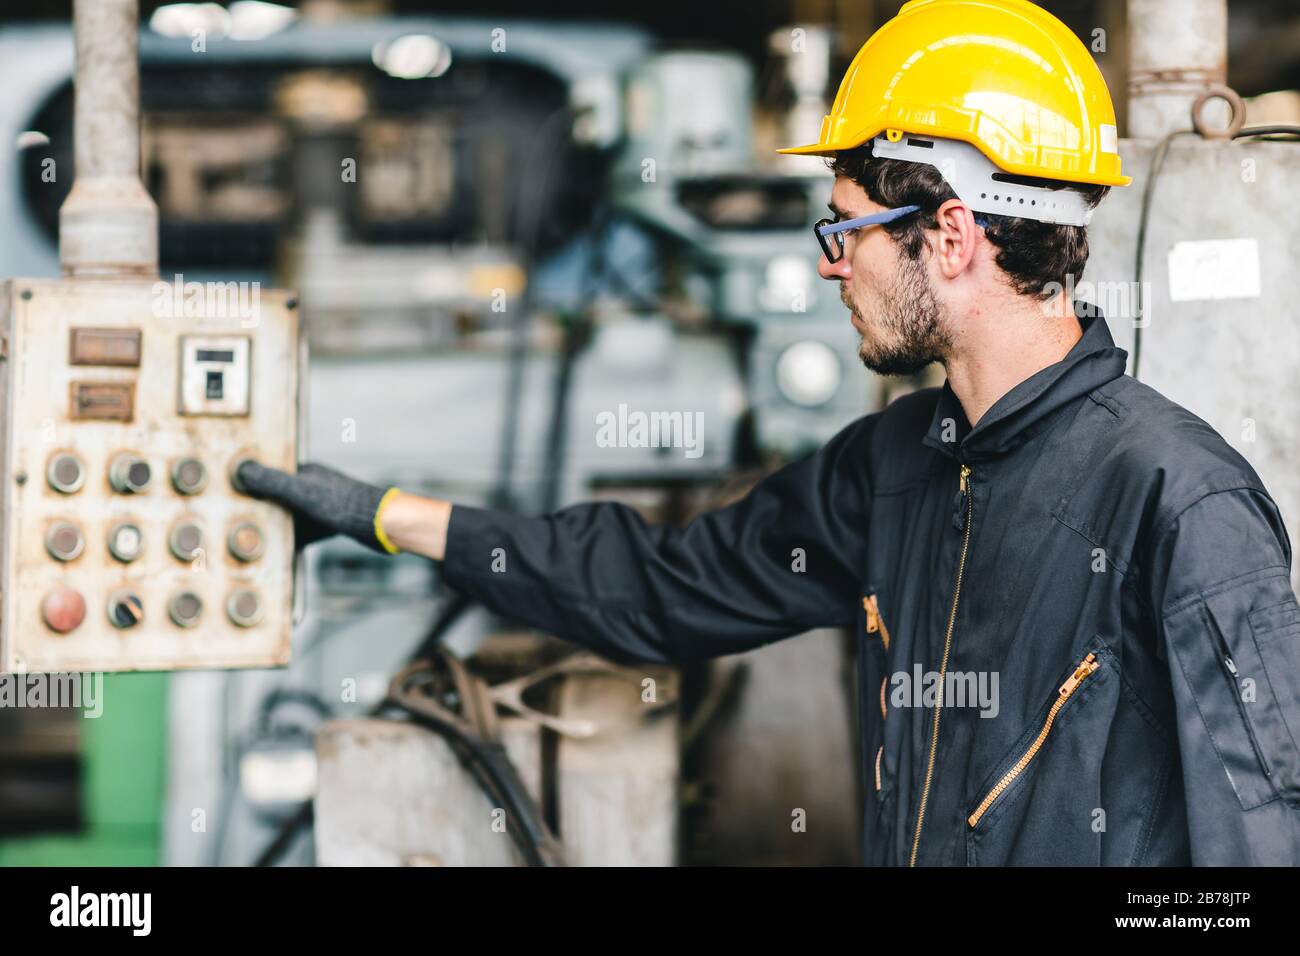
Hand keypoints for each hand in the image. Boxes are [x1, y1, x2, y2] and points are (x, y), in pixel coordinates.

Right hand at [235, 460, 398, 553]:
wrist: (383, 525)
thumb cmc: (345, 505)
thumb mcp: (303, 493)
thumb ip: (273, 482)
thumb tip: (242, 469)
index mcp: (307, 474)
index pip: (272, 475)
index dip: (253, 485)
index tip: (230, 495)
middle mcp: (315, 487)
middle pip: (280, 498)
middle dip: (262, 509)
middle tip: (236, 522)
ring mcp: (324, 506)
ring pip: (293, 516)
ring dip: (277, 527)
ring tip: (253, 540)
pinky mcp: (333, 524)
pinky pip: (306, 532)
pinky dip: (295, 540)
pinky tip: (283, 551)